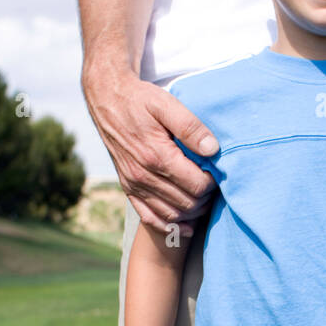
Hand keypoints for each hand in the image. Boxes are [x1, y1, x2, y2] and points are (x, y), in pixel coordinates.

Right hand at [81, 57, 219, 232]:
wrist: (107, 100)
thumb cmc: (140, 100)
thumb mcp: (166, 104)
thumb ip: (191, 127)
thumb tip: (213, 150)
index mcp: (156, 156)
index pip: (196, 185)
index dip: (213, 183)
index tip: (217, 171)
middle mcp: (143, 175)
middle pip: (187, 203)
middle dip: (205, 198)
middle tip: (213, 185)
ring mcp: (134, 184)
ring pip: (171, 215)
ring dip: (191, 212)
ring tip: (203, 199)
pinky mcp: (128, 187)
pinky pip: (150, 217)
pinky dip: (169, 225)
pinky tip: (184, 224)